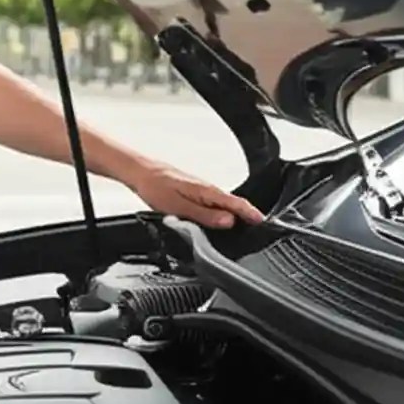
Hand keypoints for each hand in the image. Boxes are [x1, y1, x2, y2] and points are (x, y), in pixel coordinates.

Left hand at [128, 162, 264, 228]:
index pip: (237, 203)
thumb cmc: (155, 186)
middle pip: (233, 205)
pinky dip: (221, 213)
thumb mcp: (179, 206)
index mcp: (207, 191)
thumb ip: (204, 215)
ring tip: (245, 229)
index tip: (264, 223)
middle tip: (259, 231)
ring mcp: (201, 191)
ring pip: (223, 205)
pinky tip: (219, 221)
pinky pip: (213, 204)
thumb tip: (228, 222)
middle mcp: (207, 190)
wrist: (140, 173)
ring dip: (234, 215)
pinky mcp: (194, 193)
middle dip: (247, 217)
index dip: (252, 214)